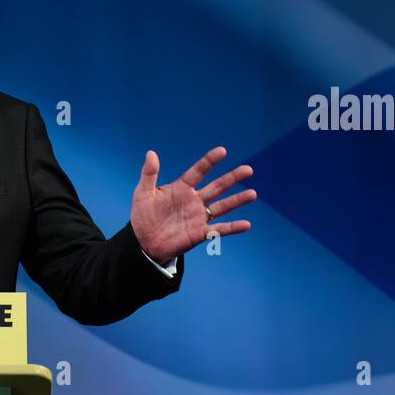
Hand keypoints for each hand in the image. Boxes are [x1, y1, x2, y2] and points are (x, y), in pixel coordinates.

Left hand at [130, 146, 255, 264]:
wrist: (143, 242)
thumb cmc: (142, 216)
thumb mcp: (143, 193)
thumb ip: (149, 174)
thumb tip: (151, 153)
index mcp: (181, 188)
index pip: (198, 172)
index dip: (209, 161)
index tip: (222, 151)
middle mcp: (194, 201)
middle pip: (217, 187)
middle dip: (232, 178)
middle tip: (248, 169)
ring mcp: (198, 217)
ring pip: (222, 206)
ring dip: (237, 200)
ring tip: (252, 194)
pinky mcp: (200, 233)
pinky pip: (219, 229)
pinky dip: (232, 227)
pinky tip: (246, 224)